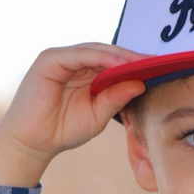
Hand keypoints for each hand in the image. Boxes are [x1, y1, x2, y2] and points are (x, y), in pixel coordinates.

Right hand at [0, 42, 147, 167]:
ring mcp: (62, 58)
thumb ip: (116, 98)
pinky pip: (81, 54)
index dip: (136, 65)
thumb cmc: (62, 131)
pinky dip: (101, 58)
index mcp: (85, 74)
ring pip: (97, 50)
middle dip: (132, 57)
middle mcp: (74, 62)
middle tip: (158, 62)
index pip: (114, 63)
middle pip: (108, 53)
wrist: (32, 143)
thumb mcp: (98, 115)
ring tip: (142, 63)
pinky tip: (120, 65)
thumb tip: (141, 83)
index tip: (160, 69)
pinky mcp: (50, 59)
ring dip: (120, 56)